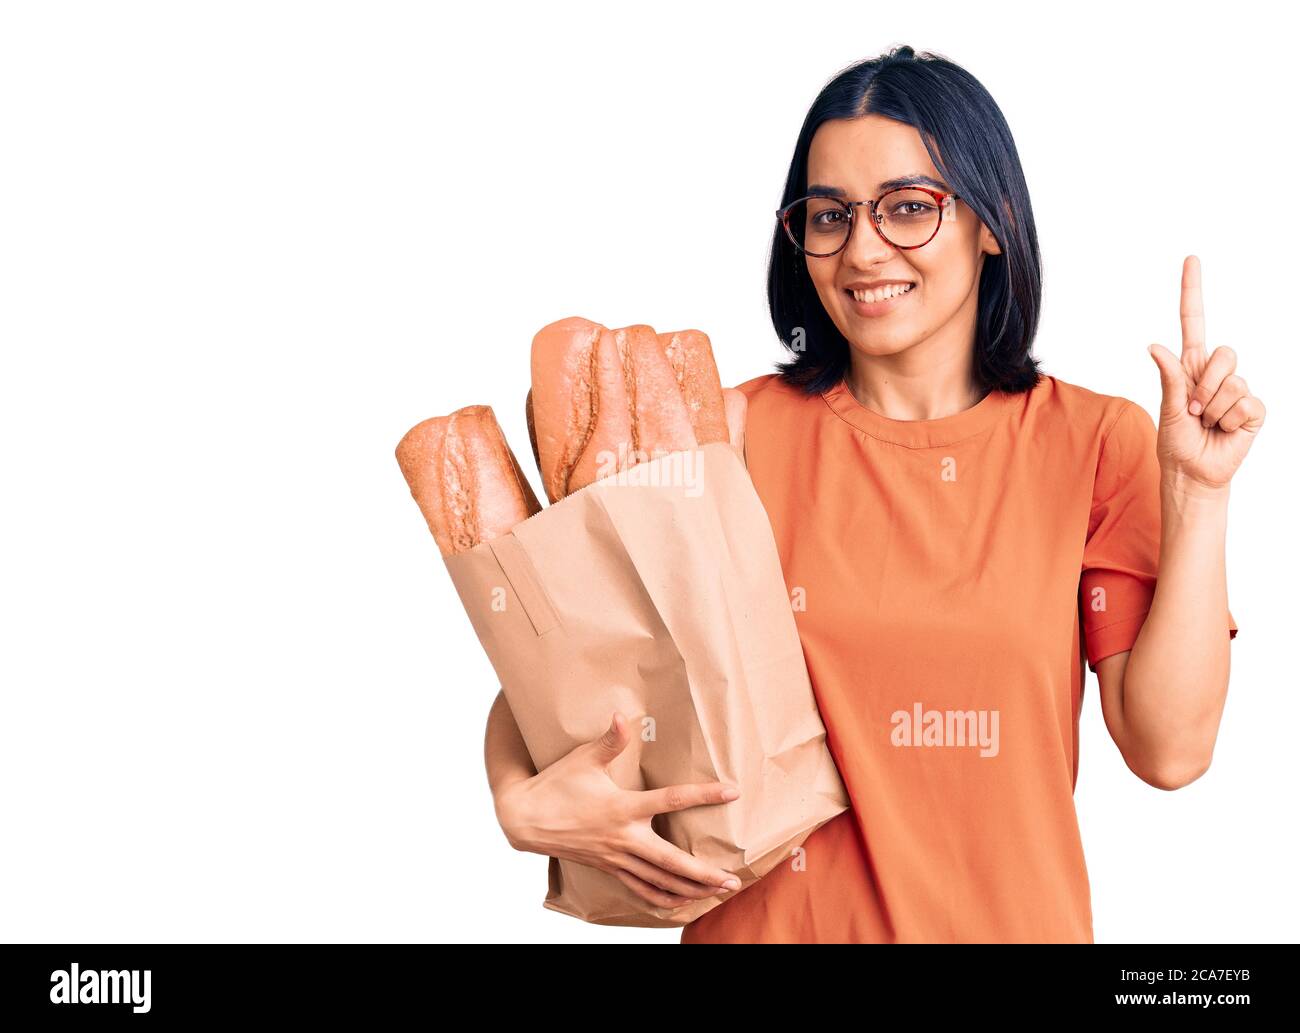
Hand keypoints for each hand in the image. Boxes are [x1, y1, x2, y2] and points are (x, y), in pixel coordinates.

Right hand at [493, 711, 742, 908]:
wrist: (524, 818)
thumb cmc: (556, 784)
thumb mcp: (583, 759)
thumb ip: (609, 740)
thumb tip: (622, 714)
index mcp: (622, 807)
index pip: (671, 800)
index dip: (704, 795)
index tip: (732, 791)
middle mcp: (623, 837)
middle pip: (671, 861)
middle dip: (703, 873)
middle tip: (732, 878)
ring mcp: (615, 857)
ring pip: (658, 881)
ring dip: (689, 890)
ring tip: (717, 893)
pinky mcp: (608, 868)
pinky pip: (639, 889)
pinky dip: (662, 898)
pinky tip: (680, 903)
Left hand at [1147, 255, 1264, 494]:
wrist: (1193, 473)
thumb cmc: (1177, 441)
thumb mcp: (1167, 409)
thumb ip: (1169, 378)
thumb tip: (1154, 346)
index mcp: (1190, 367)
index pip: (1194, 322)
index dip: (1192, 292)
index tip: (1191, 260)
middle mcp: (1215, 373)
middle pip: (1224, 354)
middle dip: (1205, 386)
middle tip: (1194, 411)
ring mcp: (1237, 390)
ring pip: (1233, 383)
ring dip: (1213, 409)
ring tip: (1206, 423)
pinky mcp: (1253, 409)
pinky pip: (1246, 403)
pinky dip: (1231, 420)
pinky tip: (1225, 429)